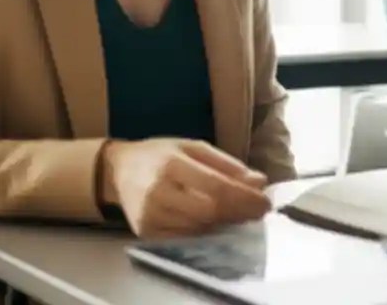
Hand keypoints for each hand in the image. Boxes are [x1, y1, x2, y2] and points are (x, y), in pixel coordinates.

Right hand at [99, 139, 271, 237]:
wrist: (119, 170)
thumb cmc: (161, 155)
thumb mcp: (195, 147)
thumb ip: (227, 165)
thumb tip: (260, 182)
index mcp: (172, 165)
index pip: (216, 187)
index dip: (245, 198)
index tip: (266, 203)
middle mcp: (158, 192)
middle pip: (209, 211)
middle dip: (239, 213)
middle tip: (258, 210)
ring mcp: (149, 216)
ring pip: (199, 227)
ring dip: (224, 222)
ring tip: (237, 212)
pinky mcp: (145, 233)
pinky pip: (185, 237)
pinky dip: (204, 230)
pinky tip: (213, 221)